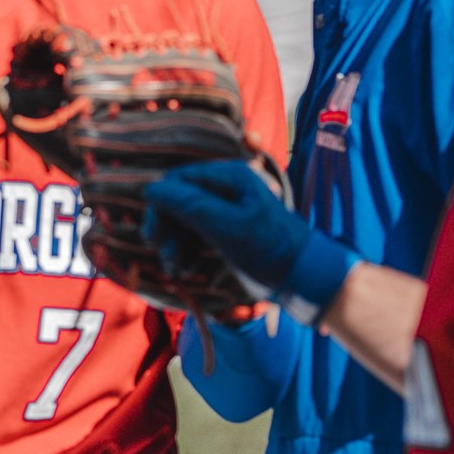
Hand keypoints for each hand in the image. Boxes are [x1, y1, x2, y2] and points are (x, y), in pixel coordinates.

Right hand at [143, 161, 308, 290]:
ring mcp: (224, 209)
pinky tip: (185, 268)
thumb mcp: (228, 227)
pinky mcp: (224, 230)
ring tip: (176, 268)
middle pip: (177, 199)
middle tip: (162, 252)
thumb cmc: (270, 249)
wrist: (302, 277)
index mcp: (229, 176)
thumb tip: (151, 189)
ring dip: (172, 242)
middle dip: (166, 226)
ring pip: (182, 219)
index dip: (161, 204)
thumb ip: (190, 205)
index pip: (178, 180)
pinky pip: (193, 234)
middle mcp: (225, 187)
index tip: (155, 235)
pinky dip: (184, 250)